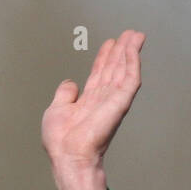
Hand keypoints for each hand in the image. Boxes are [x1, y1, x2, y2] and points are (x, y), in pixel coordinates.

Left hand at [41, 30, 144, 189]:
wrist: (69, 155)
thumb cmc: (61, 142)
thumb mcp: (56, 110)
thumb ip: (64, 94)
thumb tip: (70, 83)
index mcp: (87, 102)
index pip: (98, 75)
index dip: (103, 58)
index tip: (109, 44)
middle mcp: (102, 100)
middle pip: (114, 69)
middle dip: (121, 51)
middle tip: (128, 34)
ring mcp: (113, 100)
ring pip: (124, 70)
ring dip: (130, 52)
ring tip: (135, 35)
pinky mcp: (121, 102)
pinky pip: (130, 79)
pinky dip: (132, 63)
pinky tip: (133, 50)